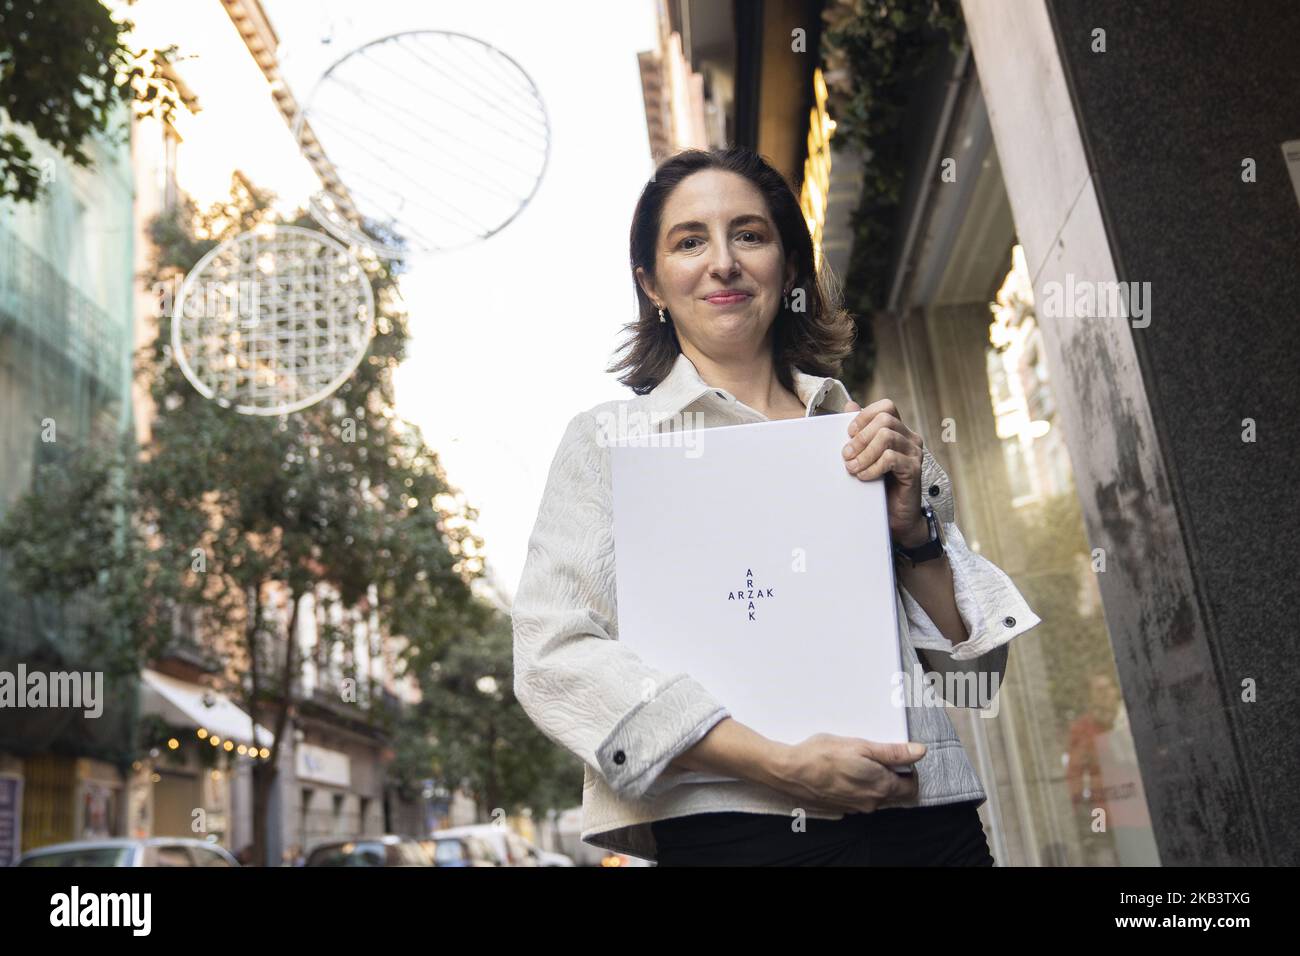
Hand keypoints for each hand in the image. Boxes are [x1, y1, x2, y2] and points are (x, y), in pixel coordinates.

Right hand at [768, 733, 924, 813]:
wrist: (791, 771)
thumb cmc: (822, 756)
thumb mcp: (861, 746)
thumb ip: (893, 753)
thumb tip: (919, 752)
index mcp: (881, 787)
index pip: (911, 788)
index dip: (910, 770)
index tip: (899, 757)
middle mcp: (872, 803)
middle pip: (896, 794)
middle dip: (895, 776)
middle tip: (879, 756)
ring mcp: (856, 807)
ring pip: (878, 797)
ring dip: (877, 781)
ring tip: (860, 761)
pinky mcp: (843, 807)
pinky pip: (862, 799)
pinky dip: (861, 787)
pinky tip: (847, 772)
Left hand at [842, 398, 927, 546]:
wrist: (895, 517)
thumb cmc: (879, 485)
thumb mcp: (865, 455)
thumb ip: (859, 432)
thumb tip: (850, 405)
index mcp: (899, 431)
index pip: (886, 407)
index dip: (865, 416)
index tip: (849, 434)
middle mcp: (910, 438)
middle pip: (885, 419)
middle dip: (860, 437)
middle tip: (846, 455)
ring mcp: (914, 454)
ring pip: (887, 437)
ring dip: (864, 453)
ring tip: (852, 468)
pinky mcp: (914, 470)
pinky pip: (891, 458)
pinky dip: (873, 466)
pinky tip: (865, 477)